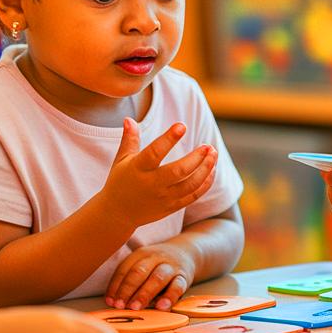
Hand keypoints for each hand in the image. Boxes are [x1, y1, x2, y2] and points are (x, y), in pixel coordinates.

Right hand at [100, 119, 216, 228]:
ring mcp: (164, 197)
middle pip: (178, 171)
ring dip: (205, 169)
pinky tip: (212, 169)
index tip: (181, 126)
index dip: (168, 139)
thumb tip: (129, 119)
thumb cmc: (120, 181)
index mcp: (138, 169)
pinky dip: (205, 183)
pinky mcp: (172, 206)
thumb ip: (129, 139)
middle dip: (196, 159)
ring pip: (190, 185)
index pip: (154, 152)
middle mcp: (152, 184)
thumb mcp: (121, 160)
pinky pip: (193, 195)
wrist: (118, 214)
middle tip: (207, 146)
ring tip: (213, 153)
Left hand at [105, 242, 196, 310]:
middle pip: (139, 272)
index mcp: (140, 254)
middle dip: (128, 289)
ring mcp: (170, 267)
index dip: (116, 286)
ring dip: (144, 294)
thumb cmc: (157, 265)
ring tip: (135, 307)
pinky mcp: (184, 277)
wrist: (187, 253)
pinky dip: (169, 297)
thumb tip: (113, 302)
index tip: (110, 301)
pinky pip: (177, 287)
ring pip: (157, 278)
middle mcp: (155, 257)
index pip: (125, 268)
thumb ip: (129, 280)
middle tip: (120, 306)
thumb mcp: (142, 264)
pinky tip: (160, 307)